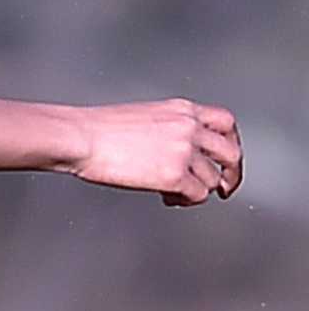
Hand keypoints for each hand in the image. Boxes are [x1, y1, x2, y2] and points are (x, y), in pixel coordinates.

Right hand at [73, 99, 241, 205]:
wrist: (80, 137)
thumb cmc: (98, 129)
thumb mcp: (144, 116)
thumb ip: (168, 128)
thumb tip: (173, 151)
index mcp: (182, 110)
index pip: (225, 123)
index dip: (230, 143)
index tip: (226, 158)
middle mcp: (189, 129)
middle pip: (230, 153)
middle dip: (231, 173)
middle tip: (224, 187)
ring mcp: (184, 152)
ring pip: (211, 178)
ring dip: (198, 190)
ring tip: (177, 195)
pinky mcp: (173, 176)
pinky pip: (197, 194)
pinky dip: (187, 200)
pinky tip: (171, 199)